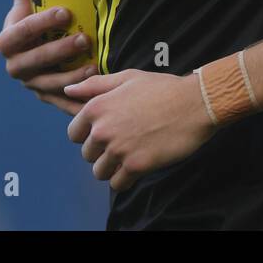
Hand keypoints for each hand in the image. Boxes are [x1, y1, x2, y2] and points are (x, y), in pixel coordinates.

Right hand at [0, 0, 97, 115]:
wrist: (39, 50)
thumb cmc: (35, 15)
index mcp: (8, 40)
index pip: (18, 35)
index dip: (39, 25)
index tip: (65, 12)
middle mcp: (16, 66)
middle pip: (31, 63)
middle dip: (56, 52)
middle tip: (84, 38)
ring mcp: (32, 85)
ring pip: (47, 86)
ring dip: (70, 77)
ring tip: (94, 65)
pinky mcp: (49, 99)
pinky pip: (62, 103)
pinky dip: (77, 100)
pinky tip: (97, 90)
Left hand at [64, 68, 216, 191]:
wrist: (194, 103)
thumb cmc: (162, 88)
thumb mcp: (127, 78)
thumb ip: (94, 85)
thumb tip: (68, 90)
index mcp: (96, 107)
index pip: (73, 134)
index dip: (88, 135)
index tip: (105, 133)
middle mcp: (102, 130)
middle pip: (87, 155)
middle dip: (101, 152)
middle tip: (123, 143)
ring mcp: (118, 149)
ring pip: (99, 172)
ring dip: (112, 168)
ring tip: (129, 156)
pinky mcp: (135, 166)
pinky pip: (117, 184)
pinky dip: (124, 180)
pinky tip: (136, 168)